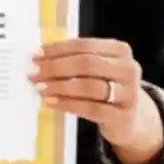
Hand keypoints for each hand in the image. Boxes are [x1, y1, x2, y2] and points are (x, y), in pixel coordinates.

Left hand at [27, 38, 151, 147]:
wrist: (131, 118)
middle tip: (33, 72)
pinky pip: (91, 109)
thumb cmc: (106, 86)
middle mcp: (129, 69)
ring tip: (39, 88)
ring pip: (89, 86)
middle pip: (87, 64)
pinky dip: (67, 104)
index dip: (57, 49)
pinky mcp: (123, 116)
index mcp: (121, 50)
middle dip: (55, 67)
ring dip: (59, 86)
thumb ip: (73, 60)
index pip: (84, 45)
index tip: (35, 55)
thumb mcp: (96, 69)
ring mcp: (129, 94)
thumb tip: (37, 57)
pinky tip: (50, 102)